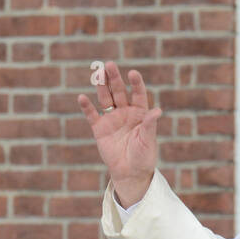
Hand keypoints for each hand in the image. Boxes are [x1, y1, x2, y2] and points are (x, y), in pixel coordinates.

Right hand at [77, 61, 162, 206]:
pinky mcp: (100, 129)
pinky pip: (92, 115)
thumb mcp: (148, 140)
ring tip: (96, 73)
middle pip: (119, 91)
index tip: (132, 74)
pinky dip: (87, 107)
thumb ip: (149, 125)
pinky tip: (82, 98)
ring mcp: (112, 119)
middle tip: (109, 65)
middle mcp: (125, 112)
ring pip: (105, 98)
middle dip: (114, 78)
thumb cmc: (143, 156)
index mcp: (139, 113)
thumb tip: (157, 110)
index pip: (138, 93)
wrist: (130, 173)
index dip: (135, 83)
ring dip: (101, 86)